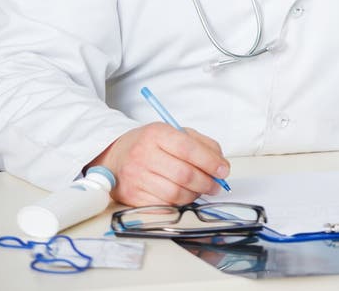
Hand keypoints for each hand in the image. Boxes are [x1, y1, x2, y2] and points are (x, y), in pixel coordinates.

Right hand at [87, 122, 229, 205]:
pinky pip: (163, 206)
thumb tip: (221, 164)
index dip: (209, 161)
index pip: (188, 149)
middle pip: (184, 174)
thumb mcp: (174, 133)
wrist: (116, 156)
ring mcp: (136, 177)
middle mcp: (144, 154)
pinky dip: (179, 204)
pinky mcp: (132, 197)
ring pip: (175, 193)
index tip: (223, 170)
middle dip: (206, 182)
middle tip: (215, 185)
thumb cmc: (150, 144)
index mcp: (156, 133)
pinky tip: (183, 197)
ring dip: (194, 195)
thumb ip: (201, 144)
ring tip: (200, 190)